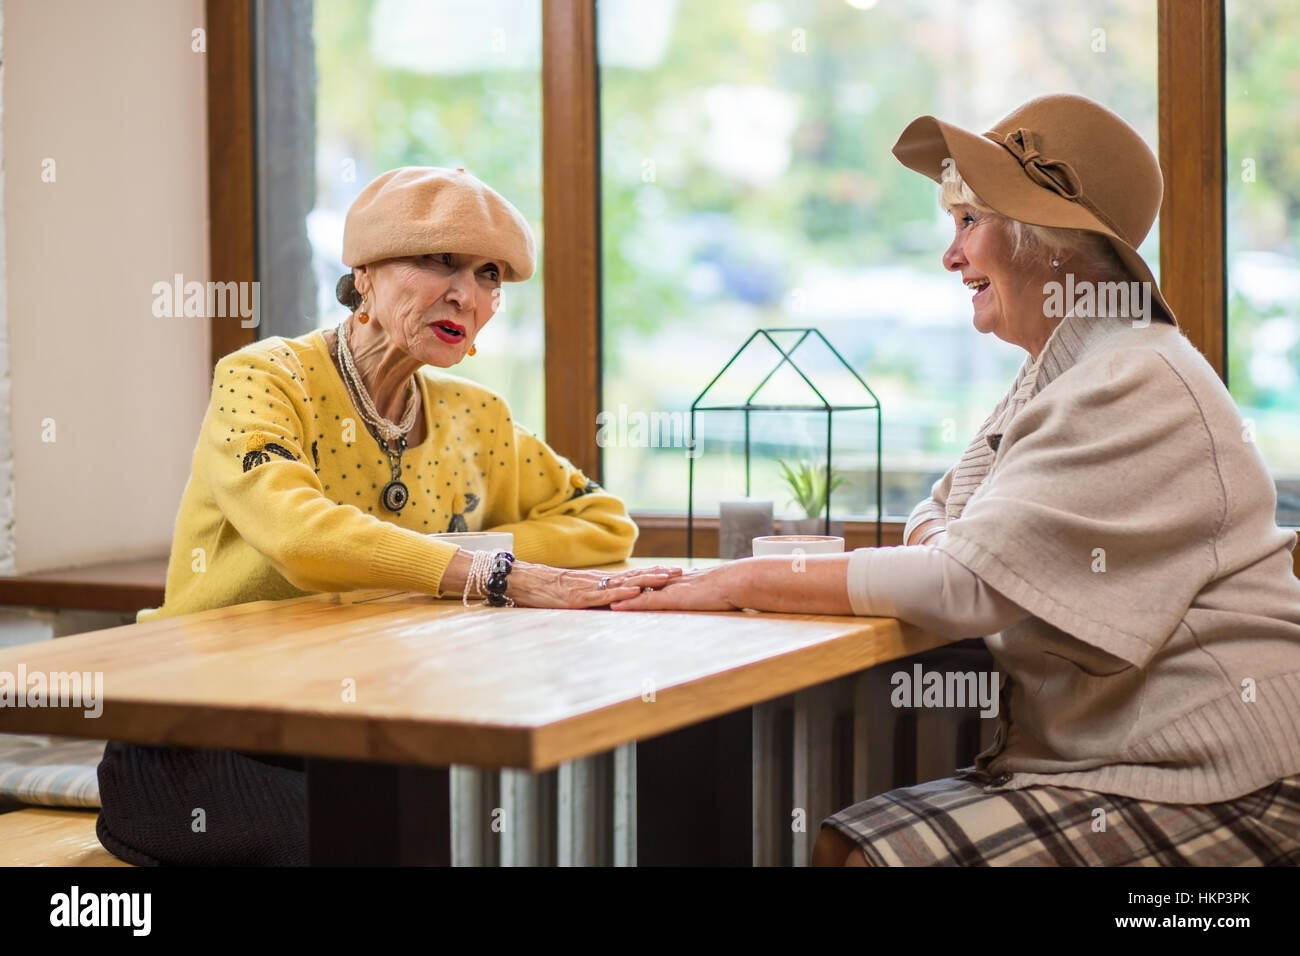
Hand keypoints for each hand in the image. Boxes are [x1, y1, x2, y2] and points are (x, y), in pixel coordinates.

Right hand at [505, 562, 683, 608]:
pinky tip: (633, 592)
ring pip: (623, 583)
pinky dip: (620, 593)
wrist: (524, 581)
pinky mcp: (579, 597)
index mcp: (599, 580)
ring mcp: (589, 588)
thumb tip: (611, 606)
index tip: (674, 572)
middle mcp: (598, 581)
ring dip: (645, 581)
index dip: (653, 573)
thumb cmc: (547, 590)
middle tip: (681, 572)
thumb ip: (593, 598)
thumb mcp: (575, 594)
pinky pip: (603, 595)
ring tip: (666, 579)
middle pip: (634, 576)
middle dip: (658, 575)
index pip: (631, 575)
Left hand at [608, 565, 740, 611]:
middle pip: (635, 585)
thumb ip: (704, 594)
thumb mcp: (712, 592)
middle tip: (594, 590)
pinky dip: (629, 603)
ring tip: (595, 599)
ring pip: (636, 592)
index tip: (613, 588)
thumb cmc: (730, 588)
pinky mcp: (672, 598)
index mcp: (676, 581)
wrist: (736, 582)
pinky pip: (646, 601)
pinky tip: (614, 607)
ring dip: (615, 596)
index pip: (647, 582)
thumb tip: (707, 598)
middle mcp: (668, 583)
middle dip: (614, 589)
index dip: (630, 585)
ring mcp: (668, 589)